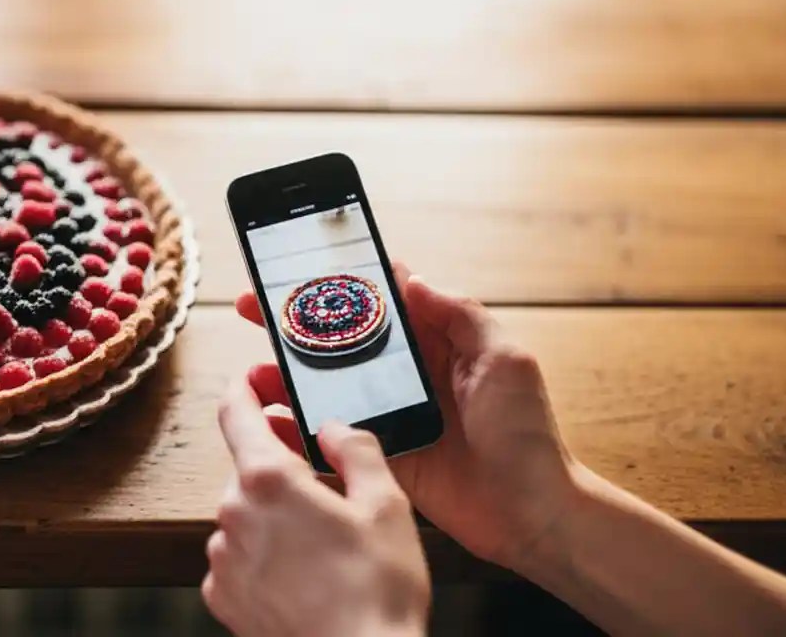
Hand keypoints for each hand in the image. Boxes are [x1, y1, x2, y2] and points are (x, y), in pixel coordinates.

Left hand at [204, 379, 429, 636]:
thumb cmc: (377, 591)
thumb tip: (335, 426)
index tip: (251, 378)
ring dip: (275, 518)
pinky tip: (305, 577)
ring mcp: (222, 560)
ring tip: (325, 549)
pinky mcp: (223, 598)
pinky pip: (239, 559)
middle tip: (328, 492)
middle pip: (249, 470)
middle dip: (283, 470)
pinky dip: (264, 558)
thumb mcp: (386, 506)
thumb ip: (357, 450)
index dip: (242, 386)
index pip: (234, 412)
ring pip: (245, 516)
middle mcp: (232, 514)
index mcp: (268, 480)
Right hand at [235, 265, 578, 571]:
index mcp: (436, 346)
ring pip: (323, 389)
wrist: (532, 514)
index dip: (337, 285)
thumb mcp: (506, 360)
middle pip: (338, 343)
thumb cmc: (529, 437)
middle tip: (252, 309)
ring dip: (284, 379)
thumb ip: (463, 315)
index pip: (378, 303)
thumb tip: (414, 279)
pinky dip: (293, 431)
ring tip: (253, 374)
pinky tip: (267, 424)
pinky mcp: (377, 457)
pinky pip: (325, 440)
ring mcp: (387, 417)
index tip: (297, 270)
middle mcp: (405, 377)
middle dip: (292, 325)